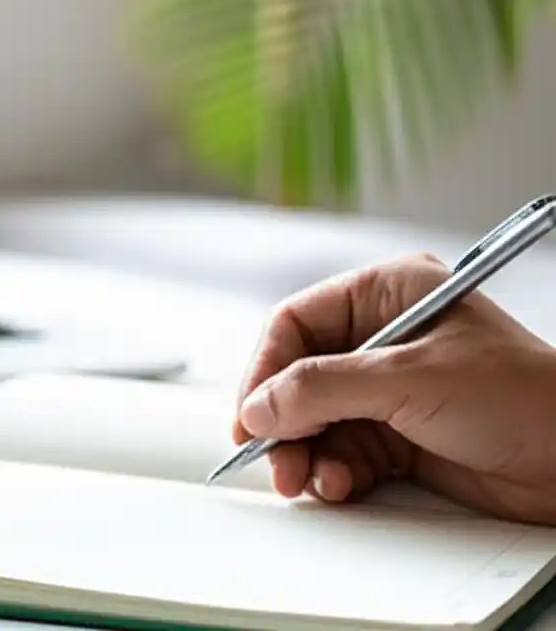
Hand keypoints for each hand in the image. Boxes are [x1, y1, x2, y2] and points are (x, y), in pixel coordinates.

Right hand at [233, 253, 555, 524]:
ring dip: (304, 455)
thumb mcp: (412, 381)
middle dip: (283, 423)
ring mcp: (387, 391)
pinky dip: (331, 473)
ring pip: (312, 422)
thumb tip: (260, 405)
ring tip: (309, 479)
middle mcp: (381, 339)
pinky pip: (338, 454)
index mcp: (387, 295)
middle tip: (276, 458)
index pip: (295, 324)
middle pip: (296, 378)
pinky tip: (340, 485)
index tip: (252, 415)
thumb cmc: (528, 398)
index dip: (265, 370)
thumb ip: (324, 389)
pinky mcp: (397, 437)